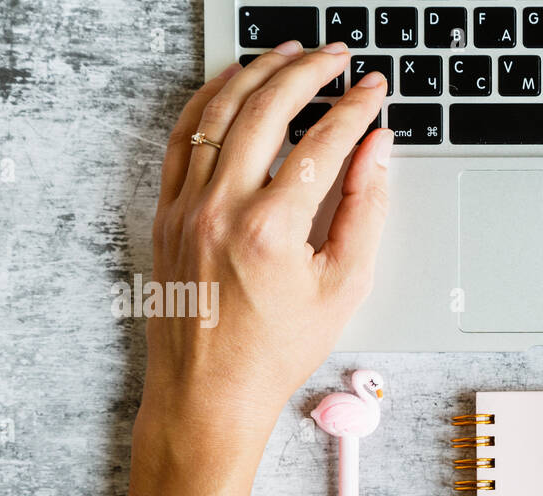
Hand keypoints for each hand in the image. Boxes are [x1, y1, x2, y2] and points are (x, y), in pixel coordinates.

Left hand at [140, 41, 391, 464]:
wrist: (210, 392)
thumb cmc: (275, 352)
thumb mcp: (342, 288)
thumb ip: (365, 211)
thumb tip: (377, 151)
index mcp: (270, 230)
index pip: (321, 144)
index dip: (353, 110)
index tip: (372, 91)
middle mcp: (221, 208)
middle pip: (267, 110)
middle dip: (308, 73)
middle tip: (337, 57)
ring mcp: (186, 206)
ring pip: (220, 113)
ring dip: (258, 73)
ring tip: (290, 54)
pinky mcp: (165, 212)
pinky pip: (183, 137)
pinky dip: (209, 101)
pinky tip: (234, 84)